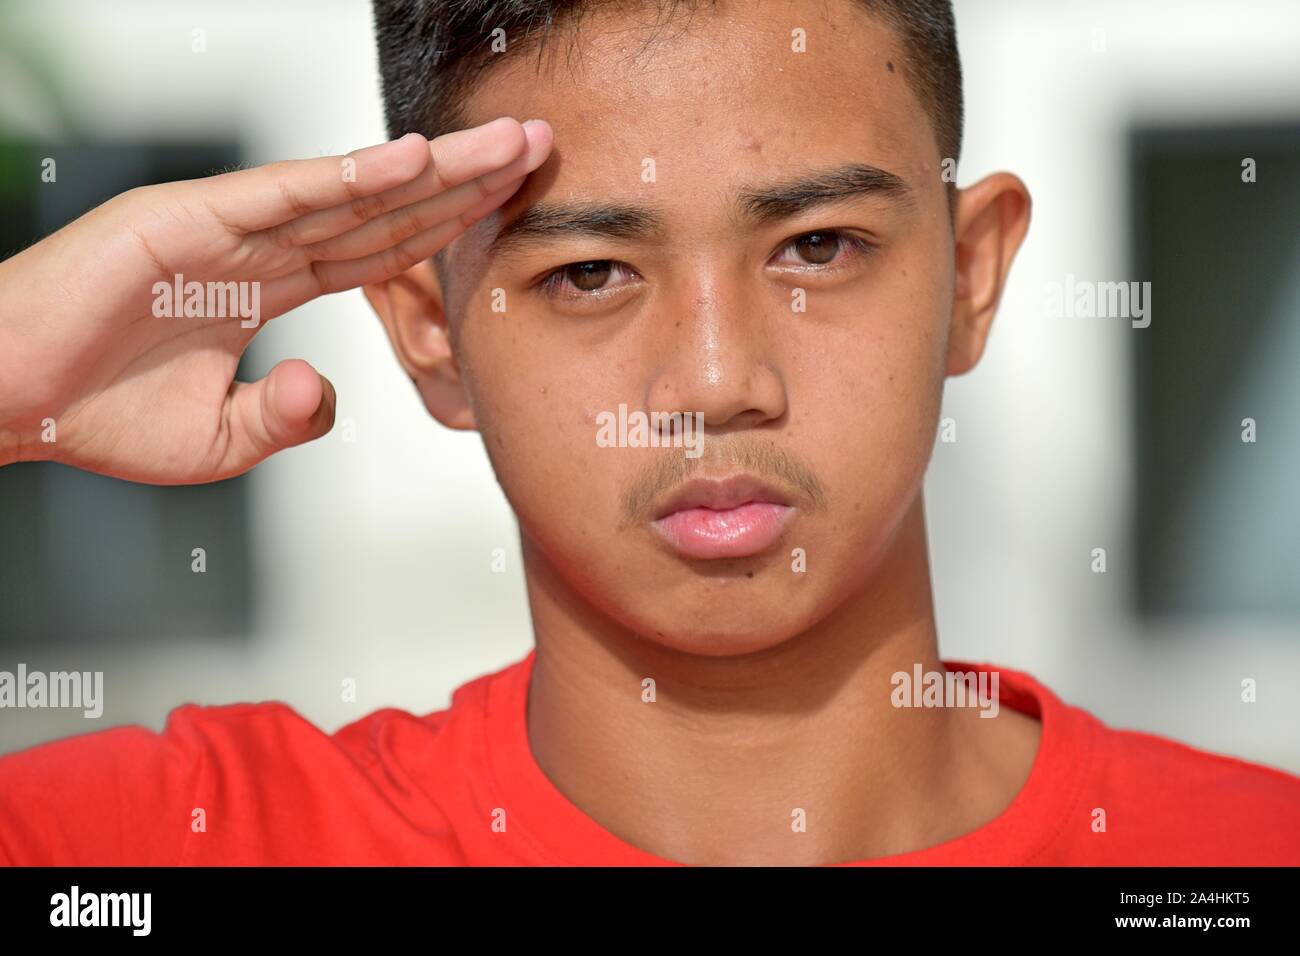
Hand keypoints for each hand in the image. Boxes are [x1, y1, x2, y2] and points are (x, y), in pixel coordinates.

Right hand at [0, 116, 551, 482]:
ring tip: (504, 143)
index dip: (450, 225)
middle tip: (538, 148)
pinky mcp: (185, 217)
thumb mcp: (222, 439)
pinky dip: (347, 176)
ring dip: (432, 166)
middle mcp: (260, 243)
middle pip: (387, 207)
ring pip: (351, 189)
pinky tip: (410, 160)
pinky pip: (282, 195)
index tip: (512, 205)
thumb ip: (288, 418)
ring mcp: (227, 224)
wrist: (9, 400)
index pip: (384, 247)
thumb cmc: (98, 412)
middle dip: (467, 180)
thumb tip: (327, 391)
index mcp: (272, 284)